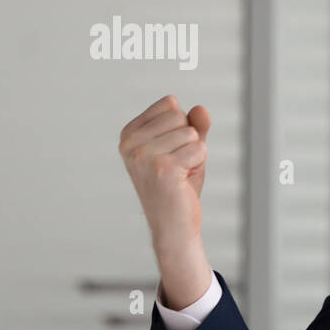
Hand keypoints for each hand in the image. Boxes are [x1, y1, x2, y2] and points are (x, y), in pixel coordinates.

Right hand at [119, 95, 212, 307]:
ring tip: (180, 174)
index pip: (170, 104)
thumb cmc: (179, 186)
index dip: (182, 127)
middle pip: (180, 115)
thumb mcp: (187, 148)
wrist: (174, 225)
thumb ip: (195, 126)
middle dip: (189, 140)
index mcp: (129, 133)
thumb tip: (201, 109)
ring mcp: (143, 155)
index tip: (171, 151)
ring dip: (194, 154)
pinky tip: (183, 181)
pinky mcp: (162, 168)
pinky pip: (199, 149)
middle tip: (178, 166)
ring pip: (191, 133)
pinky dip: (199, 164)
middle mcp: (130, 143)